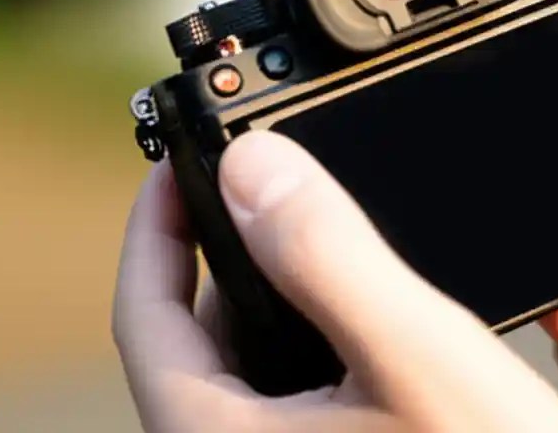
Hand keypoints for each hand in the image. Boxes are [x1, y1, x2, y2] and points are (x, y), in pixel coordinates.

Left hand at [113, 131, 557, 432]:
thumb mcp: (413, 351)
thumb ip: (327, 255)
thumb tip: (252, 165)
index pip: (144, 318)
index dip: (153, 230)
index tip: (178, 163)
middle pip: (200, 341)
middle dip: (236, 255)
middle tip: (286, 187)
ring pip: (256, 368)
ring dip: (290, 298)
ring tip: (342, 243)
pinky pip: (301, 394)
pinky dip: (325, 342)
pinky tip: (380, 319)